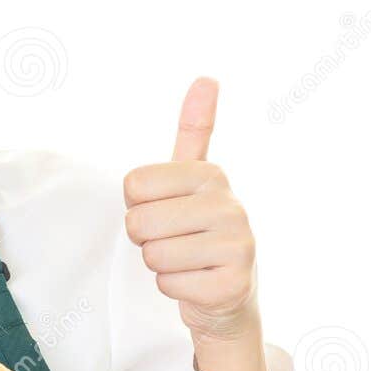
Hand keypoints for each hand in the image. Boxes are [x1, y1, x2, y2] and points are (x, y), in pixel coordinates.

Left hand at [122, 77, 262, 350]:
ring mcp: (237, 247)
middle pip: (139, 221)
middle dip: (145, 238)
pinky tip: (196, 283)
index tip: (163, 210)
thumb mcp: (193, 180)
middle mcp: (231, 206)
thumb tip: (206, 77)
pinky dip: (173, 289)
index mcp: (212, 175)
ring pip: (153, 255)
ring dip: (159, 265)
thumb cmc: (197, 232)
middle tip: (173, 241)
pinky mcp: (231, 285)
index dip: (136, 204)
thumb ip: (195, 131)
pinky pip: (168, 284)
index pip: (133, 184)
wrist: (228, 294)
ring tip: (186, 262)